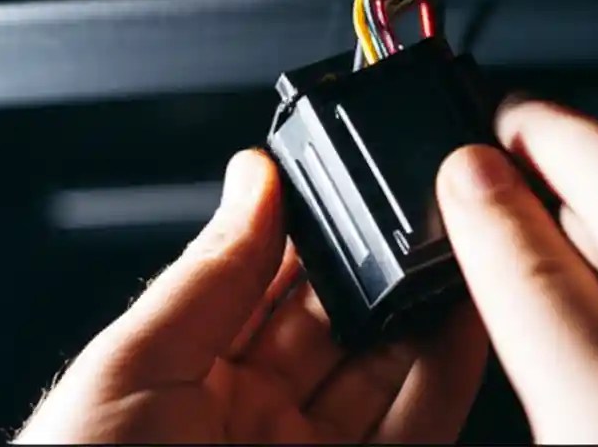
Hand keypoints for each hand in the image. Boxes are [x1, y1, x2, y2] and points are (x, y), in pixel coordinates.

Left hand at [15, 149, 486, 443]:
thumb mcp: (129, 370)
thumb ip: (206, 277)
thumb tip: (251, 179)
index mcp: (186, 378)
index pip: (268, 283)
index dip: (316, 230)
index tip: (360, 177)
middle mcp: (254, 422)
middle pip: (339, 327)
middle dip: (382, 267)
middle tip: (429, 205)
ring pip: (389, 376)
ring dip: (427, 313)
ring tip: (465, 247)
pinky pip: (412, 433)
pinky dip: (445, 378)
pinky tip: (468, 322)